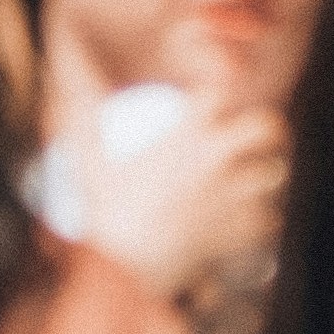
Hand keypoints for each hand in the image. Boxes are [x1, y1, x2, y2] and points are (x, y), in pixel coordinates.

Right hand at [68, 98, 287, 306]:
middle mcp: (217, 156)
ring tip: (252, 178)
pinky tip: (245, 221)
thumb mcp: (87, 149)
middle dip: (269, 130)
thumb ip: (79, 103)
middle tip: (257, 137)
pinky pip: (268, 220)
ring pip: (275, 173)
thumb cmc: (102, 208)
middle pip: (269, 126)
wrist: (118, 268)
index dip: (225, 88)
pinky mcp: (236, 233)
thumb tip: (58, 64)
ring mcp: (231, 195)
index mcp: (188, 129)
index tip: (217, 98)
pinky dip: (261, 220)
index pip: (225, 88)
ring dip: (265, 175)